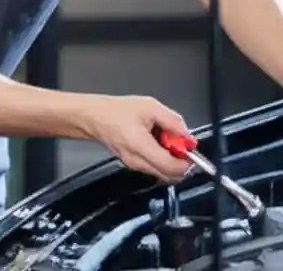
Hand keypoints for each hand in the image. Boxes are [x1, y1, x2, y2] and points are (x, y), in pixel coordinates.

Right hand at [77, 95, 192, 182]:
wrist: (94, 117)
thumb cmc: (117, 111)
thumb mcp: (150, 107)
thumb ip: (173, 121)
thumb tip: (188, 136)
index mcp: (141, 146)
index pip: (172, 168)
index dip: (186, 160)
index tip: (188, 147)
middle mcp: (137, 162)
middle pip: (170, 175)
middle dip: (180, 161)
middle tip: (178, 143)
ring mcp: (134, 166)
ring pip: (163, 173)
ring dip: (170, 160)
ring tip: (164, 139)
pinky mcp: (133, 165)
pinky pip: (154, 168)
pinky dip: (161, 159)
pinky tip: (155, 142)